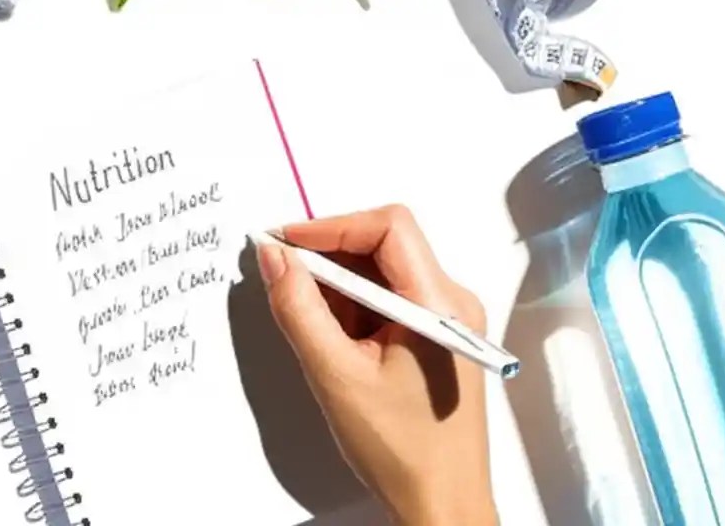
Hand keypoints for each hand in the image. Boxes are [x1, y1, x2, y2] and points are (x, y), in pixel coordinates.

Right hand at [256, 206, 497, 525]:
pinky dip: (351, 308)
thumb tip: (274, 258)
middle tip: (282, 275)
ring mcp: (444, 319)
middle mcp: (450, 302)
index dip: (331, 226)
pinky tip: (331, 340)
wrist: (441, 503)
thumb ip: (299, 309)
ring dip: (337, 285)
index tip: (284, 241)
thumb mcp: (336, 375)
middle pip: (385, 245)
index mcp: (439, 304)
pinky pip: (386, 301)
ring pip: (381, 273)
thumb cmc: (403, 449)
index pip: (388, 228)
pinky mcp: (432, 337)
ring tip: (309, 323)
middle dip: (329, 255)